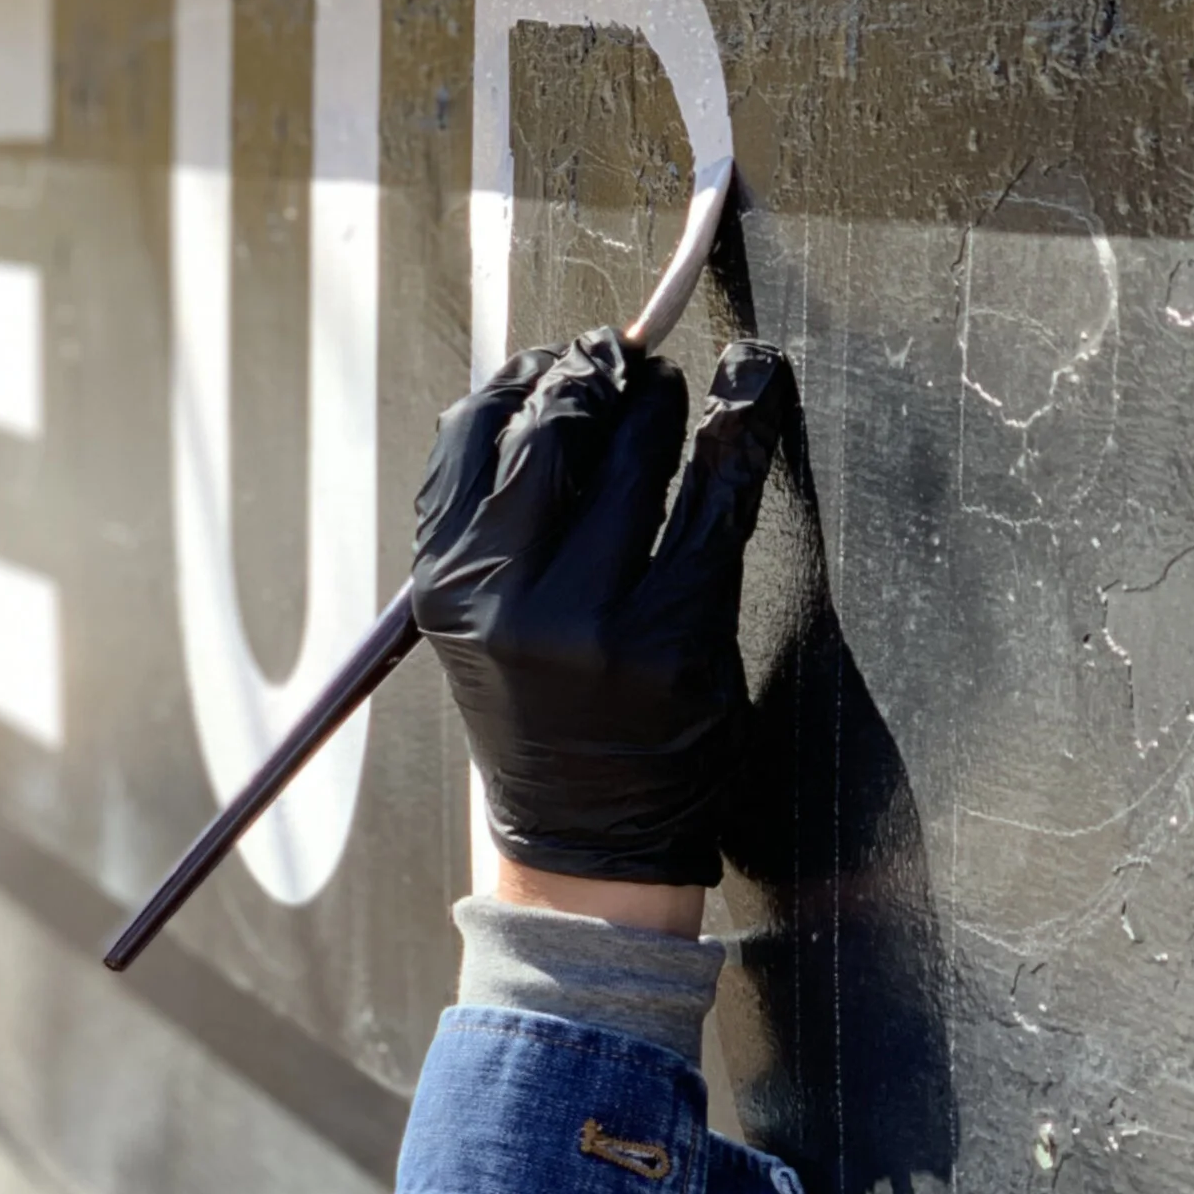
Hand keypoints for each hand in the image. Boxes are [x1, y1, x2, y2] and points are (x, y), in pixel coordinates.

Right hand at [411, 329, 793, 887]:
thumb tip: (549, 389)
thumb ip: (495, 520)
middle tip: (630, 366)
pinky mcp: (676, 635)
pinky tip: (747, 393)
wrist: (583, 835)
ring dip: (663, 404)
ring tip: (672, 396)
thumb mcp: (477, 619)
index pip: (471, 433)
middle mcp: (508, 598)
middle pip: (554, 430)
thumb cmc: (538, 712)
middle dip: (598, 378)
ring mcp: (593, 618)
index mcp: (446, 586)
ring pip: (636, 456)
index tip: (559, 357)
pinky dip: (738, 431)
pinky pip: (717, 503)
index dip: (523, 374)